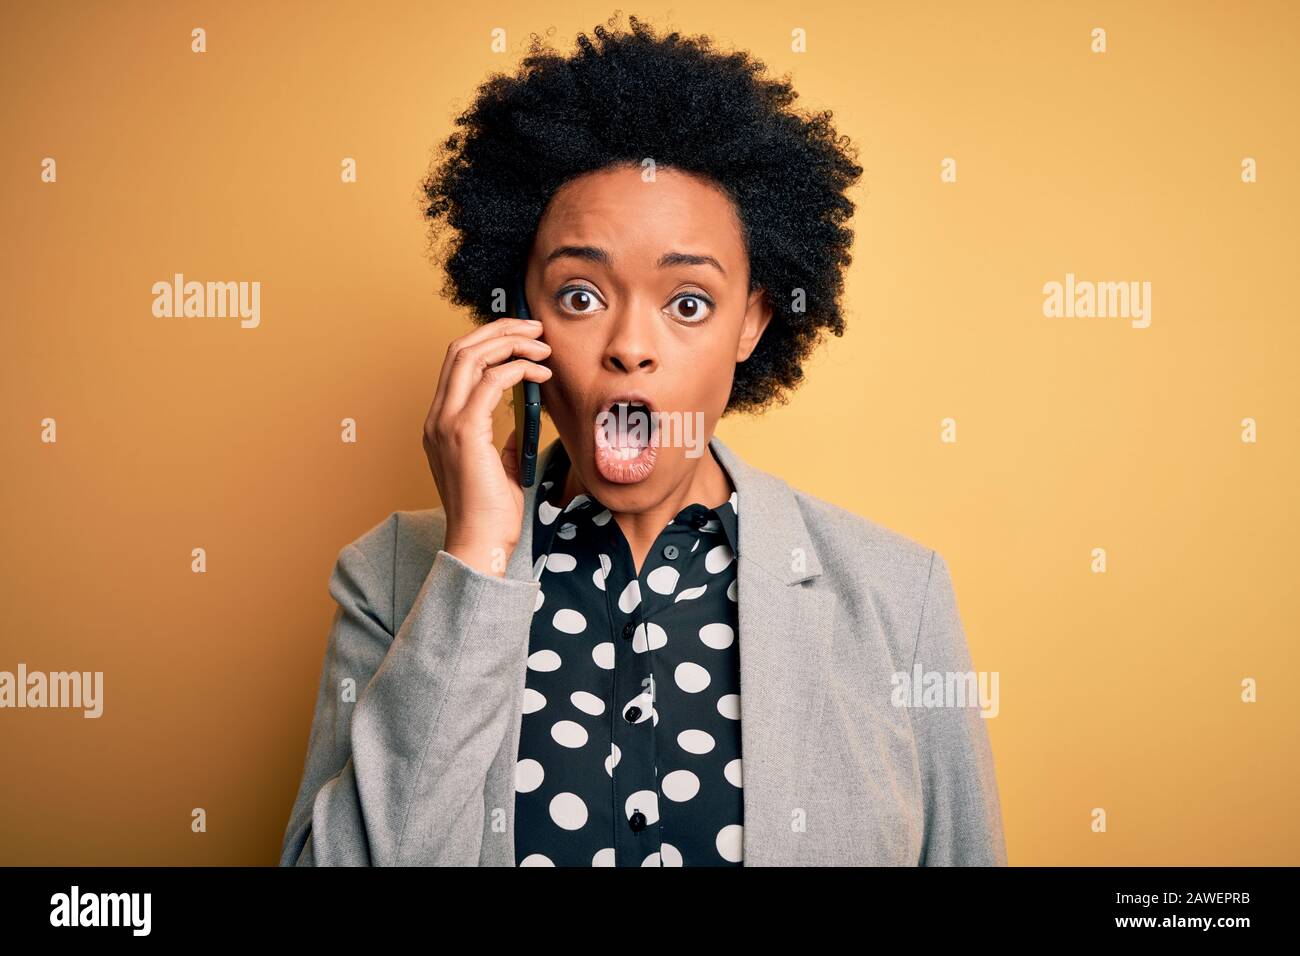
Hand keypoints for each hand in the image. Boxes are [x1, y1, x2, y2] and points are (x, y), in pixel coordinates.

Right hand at [422, 317, 551, 576]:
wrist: (481, 544)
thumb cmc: (491, 514)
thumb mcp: (500, 468)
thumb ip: (505, 441)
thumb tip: (523, 423)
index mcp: (442, 423)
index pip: (458, 363)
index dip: (490, 340)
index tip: (524, 338)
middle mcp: (437, 417)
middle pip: (460, 348)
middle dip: (500, 330)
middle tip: (536, 328)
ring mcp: (446, 423)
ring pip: (470, 356)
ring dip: (511, 343)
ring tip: (543, 347)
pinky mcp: (463, 432)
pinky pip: (489, 381)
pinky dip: (517, 368)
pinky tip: (541, 375)